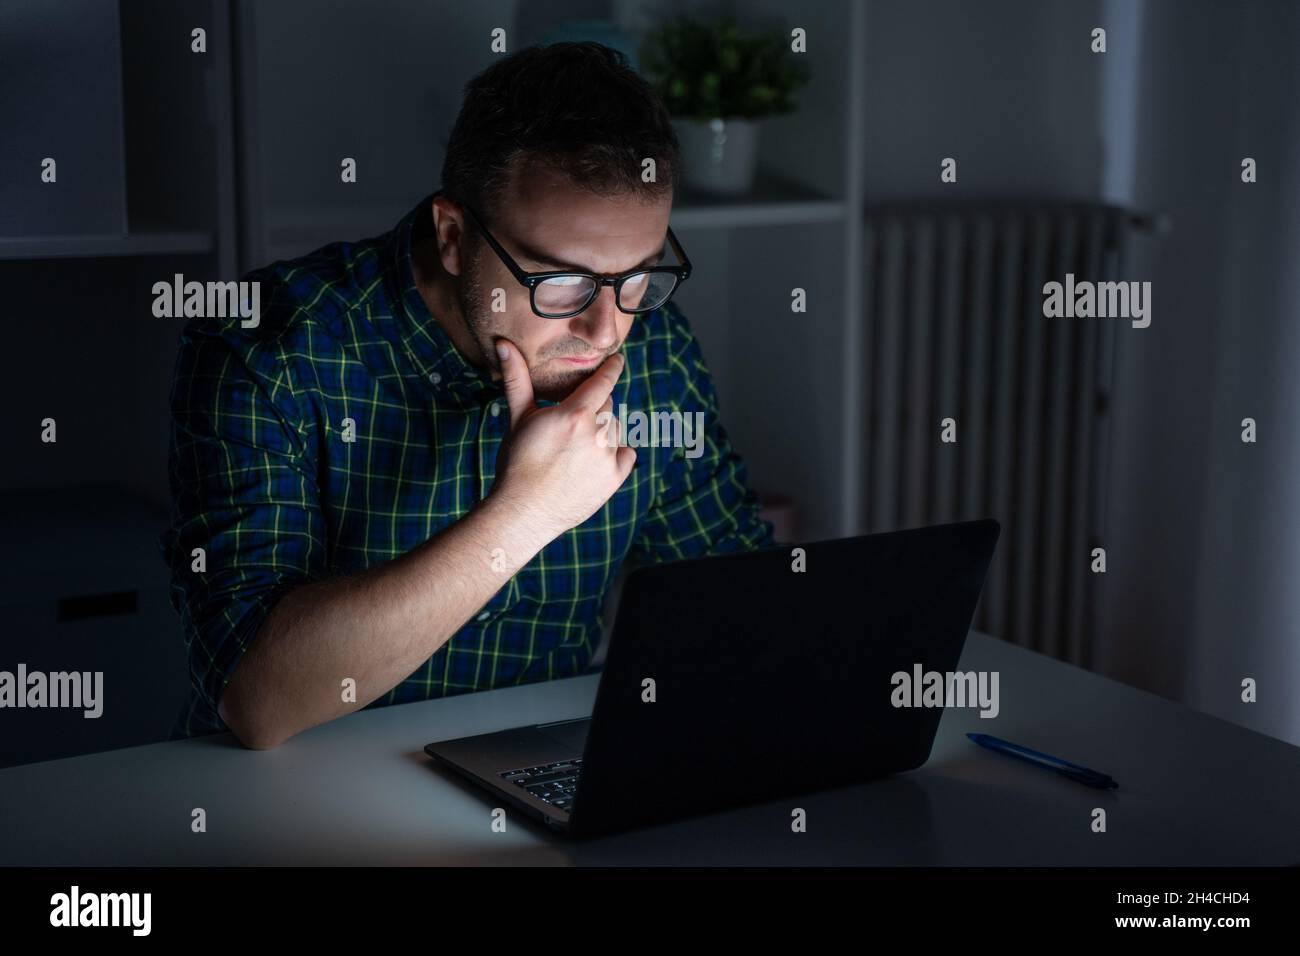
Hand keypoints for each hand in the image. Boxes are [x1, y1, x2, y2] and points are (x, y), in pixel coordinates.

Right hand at [491, 338, 636, 539]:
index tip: (618, 359)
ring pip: (617, 430)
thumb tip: (503, 343)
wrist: (522, 513)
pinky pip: (626, 455)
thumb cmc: (516, 463)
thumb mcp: (518, 418)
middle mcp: (597, 434)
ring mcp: (608, 458)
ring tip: (576, 447)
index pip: (603, 382)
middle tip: (573, 422)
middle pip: (608, 406)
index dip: (612, 368)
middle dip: (594, 408)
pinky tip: (593, 462)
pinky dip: (616, 454)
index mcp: (575, 415)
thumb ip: (517, 379)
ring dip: (603, 431)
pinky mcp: (614, 480)